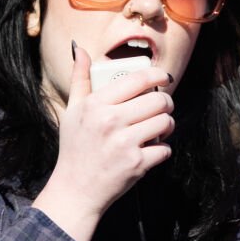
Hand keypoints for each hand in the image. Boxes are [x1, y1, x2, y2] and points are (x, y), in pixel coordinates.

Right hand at [33, 45, 175, 240]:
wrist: (75, 190)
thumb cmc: (74, 148)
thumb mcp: (72, 111)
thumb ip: (80, 79)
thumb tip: (81, 50)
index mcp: (96, 104)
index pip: (137, 79)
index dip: (157, 75)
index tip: (164, 77)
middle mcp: (111, 121)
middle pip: (158, 100)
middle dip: (166, 102)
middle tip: (162, 106)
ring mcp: (125, 143)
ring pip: (166, 122)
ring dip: (167, 125)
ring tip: (158, 127)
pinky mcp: (137, 163)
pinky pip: (165, 149)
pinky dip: (161, 149)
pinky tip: (150, 149)